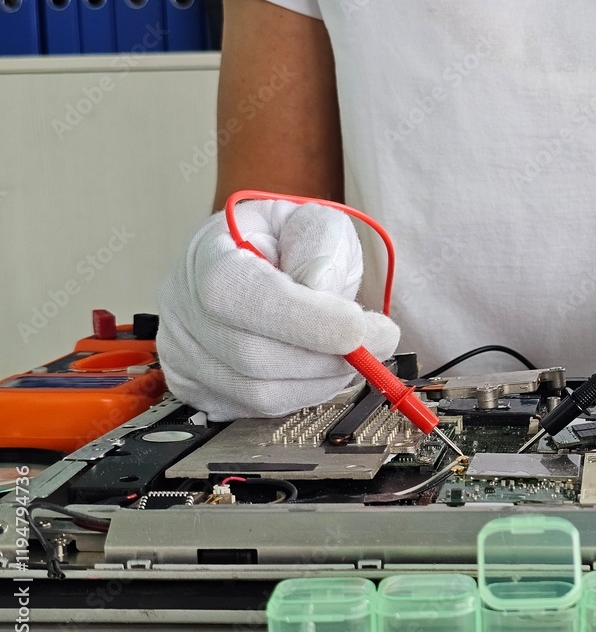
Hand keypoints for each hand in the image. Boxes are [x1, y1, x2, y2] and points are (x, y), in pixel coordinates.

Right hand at [157, 200, 399, 420]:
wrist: (255, 260)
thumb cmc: (283, 240)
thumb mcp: (309, 220)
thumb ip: (319, 244)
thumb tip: (322, 287)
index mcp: (206, 256)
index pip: (241, 296)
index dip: (305, 319)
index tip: (360, 326)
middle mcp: (182, 310)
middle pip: (252, 356)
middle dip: (327, 357)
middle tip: (377, 342)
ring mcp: (185, 356)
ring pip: (259, 393)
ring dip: (322, 380)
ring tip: (353, 354)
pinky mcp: (201, 390)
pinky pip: (259, 411)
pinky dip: (304, 393)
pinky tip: (322, 367)